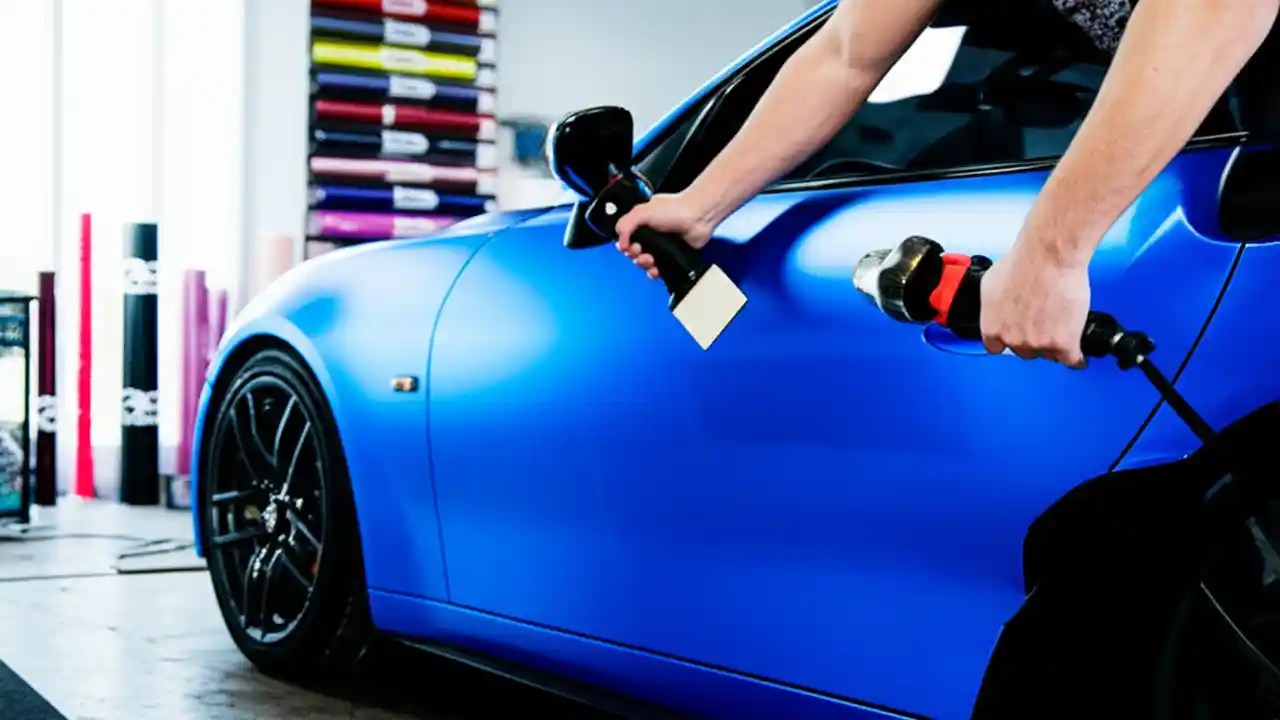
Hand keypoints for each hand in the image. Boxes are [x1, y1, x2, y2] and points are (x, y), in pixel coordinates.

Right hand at [614, 192, 714, 279]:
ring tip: (650, 259)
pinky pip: (659, 270)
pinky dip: (655, 272)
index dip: (624, 245)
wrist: (698, 217)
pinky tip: (656, 269)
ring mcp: (661, 248)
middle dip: (634, 255)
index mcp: (642, 223)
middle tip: (640, 251)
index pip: (626, 239)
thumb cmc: (674, 209)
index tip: (627, 246)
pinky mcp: (672, 258)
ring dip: (643, 264)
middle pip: (634, 253)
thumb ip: (625, 225)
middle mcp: (651, 236)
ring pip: (645, 263)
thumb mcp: (642, 212)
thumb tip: (620, 244)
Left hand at [979, 241, 1091, 367]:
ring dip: (1054, 344)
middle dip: (1032, 339)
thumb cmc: (1023, 263)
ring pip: (1048, 353)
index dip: (1008, 340)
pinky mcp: (1064, 344)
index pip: (996, 347)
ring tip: (1061, 328)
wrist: (1049, 257)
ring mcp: (1039, 344)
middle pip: (1023, 350)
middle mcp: (1013, 339)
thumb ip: (992, 304)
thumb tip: (997, 307)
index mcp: (992, 327)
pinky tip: (1079, 355)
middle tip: (1041, 323)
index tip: (1017, 336)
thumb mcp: (991, 283)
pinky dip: (1077, 359)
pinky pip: (1072, 361)